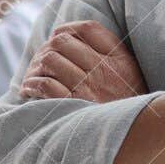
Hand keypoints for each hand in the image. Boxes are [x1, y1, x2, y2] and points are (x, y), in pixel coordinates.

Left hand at [20, 20, 146, 103]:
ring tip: (34, 74)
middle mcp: (104, 70)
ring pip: (51, 61)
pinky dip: (33, 84)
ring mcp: (88, 88)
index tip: (59, 36)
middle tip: (42, 57)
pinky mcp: (74, 106)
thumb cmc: (128, 102)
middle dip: (48, 47)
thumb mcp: (130, 72)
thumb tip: (76, 35)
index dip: (68, 28)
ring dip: (36, 66)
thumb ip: (111, 51)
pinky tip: (29, 88)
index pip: (88, 28)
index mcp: (119, 58)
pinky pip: (46, 86)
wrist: (135, 135)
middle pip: (64, 42)